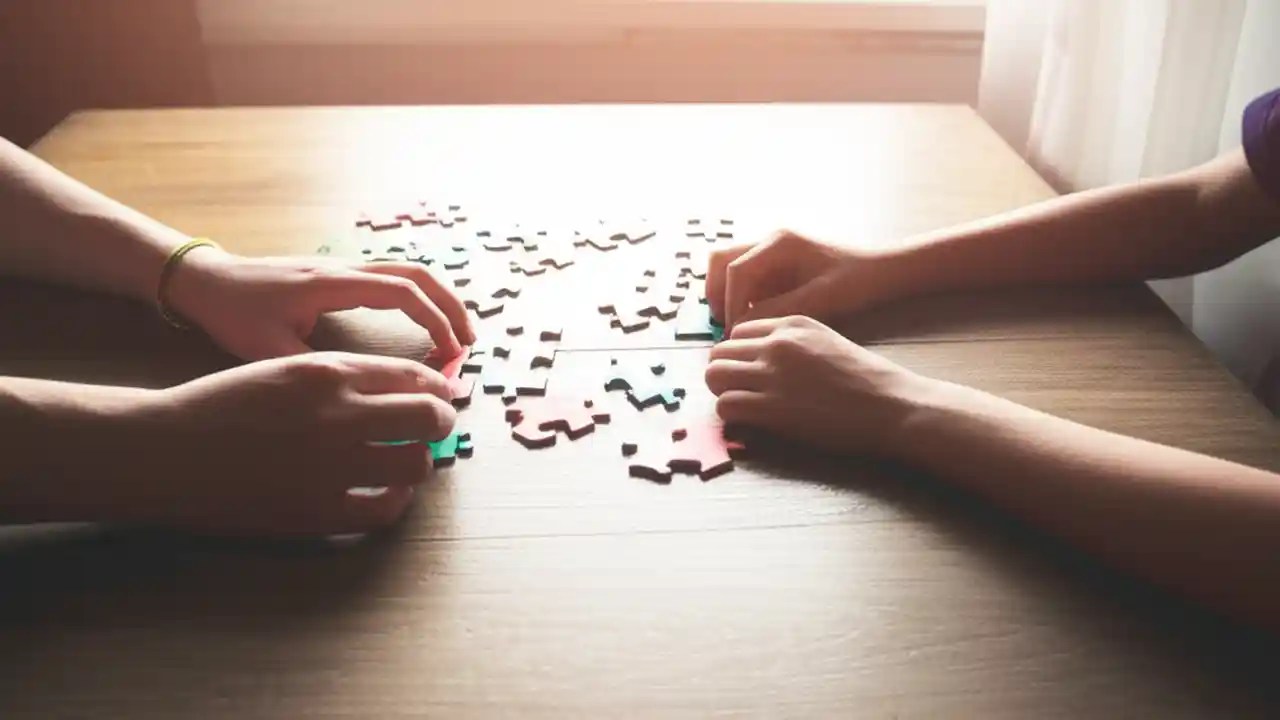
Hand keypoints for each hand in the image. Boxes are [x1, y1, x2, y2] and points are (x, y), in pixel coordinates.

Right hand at [101, 352, 456, 535]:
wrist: (164, 451)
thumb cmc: (221, 405)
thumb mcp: (283, 370)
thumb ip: (342, 377)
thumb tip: (402, 389)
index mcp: (329, 372)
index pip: (414, 375)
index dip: (436, 387)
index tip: (440, 395)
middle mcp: (339, 414)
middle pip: (429, 415)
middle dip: (440, 421)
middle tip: (435, 429)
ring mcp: (332, 465)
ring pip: (416, 464)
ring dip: (419, 462)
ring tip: (406, 462)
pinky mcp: (319, 511)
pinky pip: (386, 509)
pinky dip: (395, 502)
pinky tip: (385, 494)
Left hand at [167, 248, 476, 360]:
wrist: (206, 281)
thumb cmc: (233, 313)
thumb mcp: (266, 350)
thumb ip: (313, 369)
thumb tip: (360, 393)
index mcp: (332, 283)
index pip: (402, 293)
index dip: (434, 321)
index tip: (450, 353)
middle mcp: (345, 268)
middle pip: (418, 273)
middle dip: (451, 305)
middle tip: (469, 342)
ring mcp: (344, 267)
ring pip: (408, 271)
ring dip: (438, 298)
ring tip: (456, 333)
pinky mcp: (340, 275)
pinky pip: (393, 278)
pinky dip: (419, 297)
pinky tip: (423, 320)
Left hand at [705, 315, 931, 455]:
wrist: (890, 406)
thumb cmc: (868, 380)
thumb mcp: (827, 341)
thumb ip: (793, 343)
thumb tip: (762, 359)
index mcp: (792, 323)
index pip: (739, 330)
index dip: (739, 353)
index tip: (749, 370)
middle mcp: (777, 344)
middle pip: (719, 351)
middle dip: (725, 371)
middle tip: (741, 390)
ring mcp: (772, 375)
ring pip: (714, 375)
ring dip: (723, 391)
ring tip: (744, 405)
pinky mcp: (771, 408)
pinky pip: (725, 405)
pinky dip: (731, 415)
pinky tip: (750, 421)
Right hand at [706, 230, 897, 330]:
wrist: (883, 272)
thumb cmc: (858, 282)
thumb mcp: (821, 300)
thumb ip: (779, 311)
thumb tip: (741, 326)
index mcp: (780, 243)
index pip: (736, 271)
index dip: (730, 304)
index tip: (735, 333)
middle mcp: (770, 242)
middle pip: (720, 261)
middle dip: (717, 294)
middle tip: (727, 325)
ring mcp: (771, 252)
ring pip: (728, 267)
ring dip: (726, 295)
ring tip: (739, 324)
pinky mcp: (776, 266)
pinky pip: (745, 279)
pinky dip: (741, 298)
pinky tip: (757, 320)